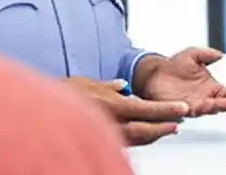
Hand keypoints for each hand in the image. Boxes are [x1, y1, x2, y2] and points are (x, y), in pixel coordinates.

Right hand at [67, 77, 188, 145]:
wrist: (43, 115)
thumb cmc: (63, 96)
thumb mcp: (87, 83)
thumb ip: (107, 85)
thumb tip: (122, 86)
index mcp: (111, 105)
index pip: (145, 109)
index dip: (166, 110)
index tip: (182, 109)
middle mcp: (111, 122)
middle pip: (145, 129)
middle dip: (164, 127)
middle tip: (179, 122)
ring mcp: (106, 135)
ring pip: (136, 140)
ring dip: (153, 135)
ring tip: (168, 129)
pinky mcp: (100, 142)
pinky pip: (125, 143)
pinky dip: (139, 139)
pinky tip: (146, 135)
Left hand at [134, 47, 225, 117]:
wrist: (154, 73)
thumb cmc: (174, 64)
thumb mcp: (192, 55)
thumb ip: (206, 54)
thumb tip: (220, 54)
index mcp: (211, 88)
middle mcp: (204, 99)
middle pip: (219, 104)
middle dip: (225, 104)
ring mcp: (192, 105)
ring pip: (205, 109)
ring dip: (212, 108)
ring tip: (219, 105)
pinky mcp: (178, 109)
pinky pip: (187, 111)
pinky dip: (192, 110)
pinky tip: (195, 107)